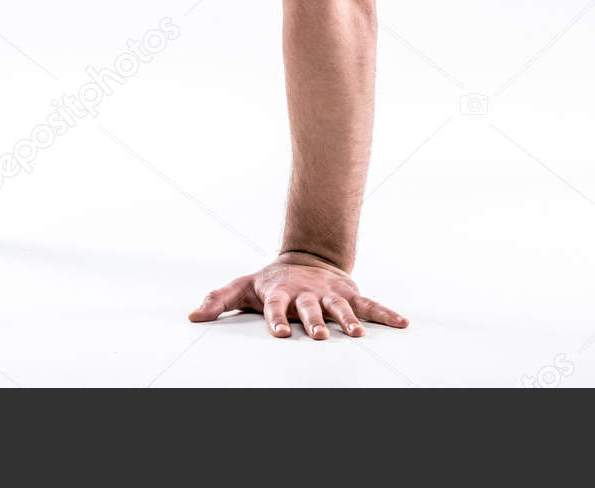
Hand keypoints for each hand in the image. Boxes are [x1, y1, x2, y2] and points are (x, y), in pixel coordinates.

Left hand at [188, 252, 408, 339]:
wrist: (306, 259)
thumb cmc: (272, 280)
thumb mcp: (243, 287)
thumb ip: (220, 300)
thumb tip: (193, 315)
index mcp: (280, 292)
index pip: (276, 306)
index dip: (276, 319)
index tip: (280, 333)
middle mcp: (307, 293)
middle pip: (310, 308)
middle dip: (316, 321)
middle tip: (320, 335)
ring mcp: (330, 294)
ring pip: (341, 308)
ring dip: (349, 321)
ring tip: (358, 336)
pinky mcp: (350, 295)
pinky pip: (371, 305)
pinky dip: (386, 314)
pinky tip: (402, 324)